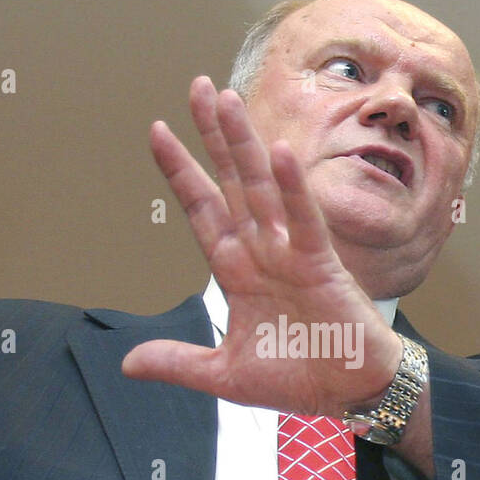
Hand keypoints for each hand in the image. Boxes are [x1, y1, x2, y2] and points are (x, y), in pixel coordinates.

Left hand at [120, 77, 403, 417]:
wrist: (349, 393)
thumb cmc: (298, 377)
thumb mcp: (224, 375)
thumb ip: (178, 363)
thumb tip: (129, 364)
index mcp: (237, 270)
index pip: (201, 209)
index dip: (180, 171)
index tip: (157, 131)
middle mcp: (261, 250)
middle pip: (231, 181)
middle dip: (212, 135)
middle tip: (197, 86)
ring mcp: (290, 252)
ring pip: (261, 187)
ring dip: (243, 144)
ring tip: (226, 98)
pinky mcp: (320, 264)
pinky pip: (303, 220)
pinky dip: (292, 188)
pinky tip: (279, 152)